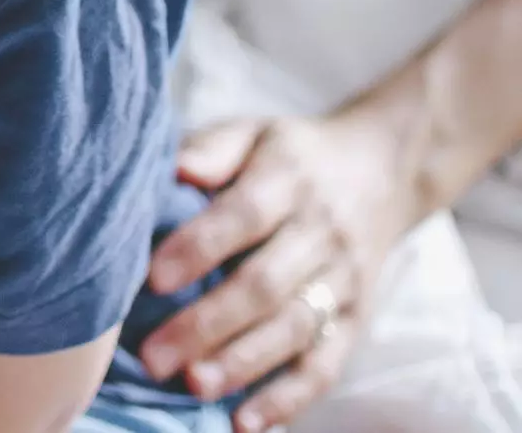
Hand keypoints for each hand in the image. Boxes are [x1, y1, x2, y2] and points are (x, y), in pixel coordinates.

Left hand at [141, 109, 420, 431]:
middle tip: (152, 357)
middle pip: (264, 285)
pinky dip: (289, 398)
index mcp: (288, 181)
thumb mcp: (253, 132)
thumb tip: (175, 169)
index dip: (197, 249)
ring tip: (193, 386)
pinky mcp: (358, 319)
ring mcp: (344, 281)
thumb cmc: (290, 153)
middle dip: (206, 324)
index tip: (151, 279)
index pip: (241, 217)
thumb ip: (212, 148)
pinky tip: (247, 422)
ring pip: (293, 329)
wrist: (384, 169)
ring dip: (243, 364)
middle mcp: (321, 234)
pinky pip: (326, 364)